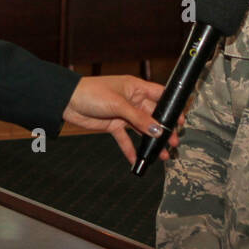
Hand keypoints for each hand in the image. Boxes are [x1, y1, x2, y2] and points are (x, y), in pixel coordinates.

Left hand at [62, 75, 178, 165]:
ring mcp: (123, 114)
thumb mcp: (118, 103)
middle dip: (164, 129)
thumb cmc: (91, 92)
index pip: (160, 95)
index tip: (181, 120)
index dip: (171, 107)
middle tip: (173, 142)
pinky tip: (137, 160)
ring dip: (151, 141)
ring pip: (142, 129)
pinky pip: (125, 139)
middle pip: (153, 115)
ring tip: (162, 154)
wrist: (67, 101)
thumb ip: (138, 117)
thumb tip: (157, 129)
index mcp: (136, 88)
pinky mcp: (113, 125)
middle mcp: (132, 100)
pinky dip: (131, 150)